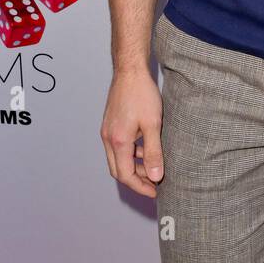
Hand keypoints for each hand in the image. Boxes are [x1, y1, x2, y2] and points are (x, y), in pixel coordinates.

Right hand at [100, 68, 163, 197]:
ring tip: (153, 168)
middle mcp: (108, 138)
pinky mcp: (111, 124)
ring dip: (134, 167)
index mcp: (118, 141)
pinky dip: (131, 154)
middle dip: (136, 180)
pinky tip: (146, 149)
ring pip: (118, 159)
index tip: (155, 191)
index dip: (140, 187)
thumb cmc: (142, 94)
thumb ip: (153, 152)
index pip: (125, 175)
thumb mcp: (153, 125)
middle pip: (118, 170)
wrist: (130, 71)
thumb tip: (155, 177)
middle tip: (155, 184)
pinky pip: (118, 147)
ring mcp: (107, 131)